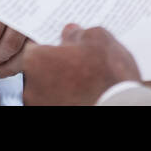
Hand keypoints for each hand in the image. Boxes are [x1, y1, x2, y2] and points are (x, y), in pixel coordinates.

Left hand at [18, 24, 139, 104]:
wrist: (121, 106)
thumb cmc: (108, 76)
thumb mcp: (98, 39)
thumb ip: (77, 34)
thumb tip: (70, 33)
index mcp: (36, 61)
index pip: (29, 50)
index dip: (43, 48)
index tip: (49, 51)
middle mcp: (31, 87)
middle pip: (37, 71)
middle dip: (53, 67)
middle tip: (76, 65)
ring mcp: (40, 106)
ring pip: (46, 90)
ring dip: (60, 86)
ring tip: (85, 83)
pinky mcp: (52, 118)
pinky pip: (55, 103)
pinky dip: (66, 100)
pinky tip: (85, 96)